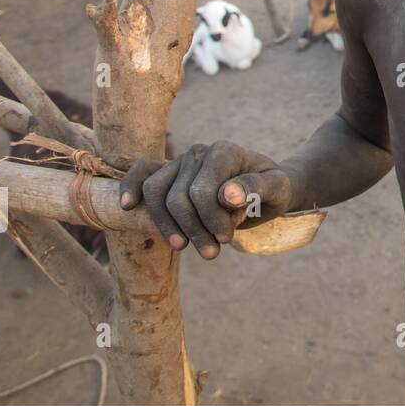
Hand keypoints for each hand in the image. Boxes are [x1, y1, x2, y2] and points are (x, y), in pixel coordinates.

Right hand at [118, 141, 292, 258]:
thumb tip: (227, 194)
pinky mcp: (168, 172)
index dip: (210, 220)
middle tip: (212, 253)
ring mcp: (180, 161)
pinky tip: (127, 206)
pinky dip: (131, 186)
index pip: (202, 191)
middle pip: (178, 198)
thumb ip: (255, 188)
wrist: (264, 188)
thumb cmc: (271, 189)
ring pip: (156, 193)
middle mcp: (199, 152)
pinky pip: (142, 173)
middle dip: (193, 230)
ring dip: (168, 226)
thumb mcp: (277, 190)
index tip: (226, 239)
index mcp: (225, 152)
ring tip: (184, 247)